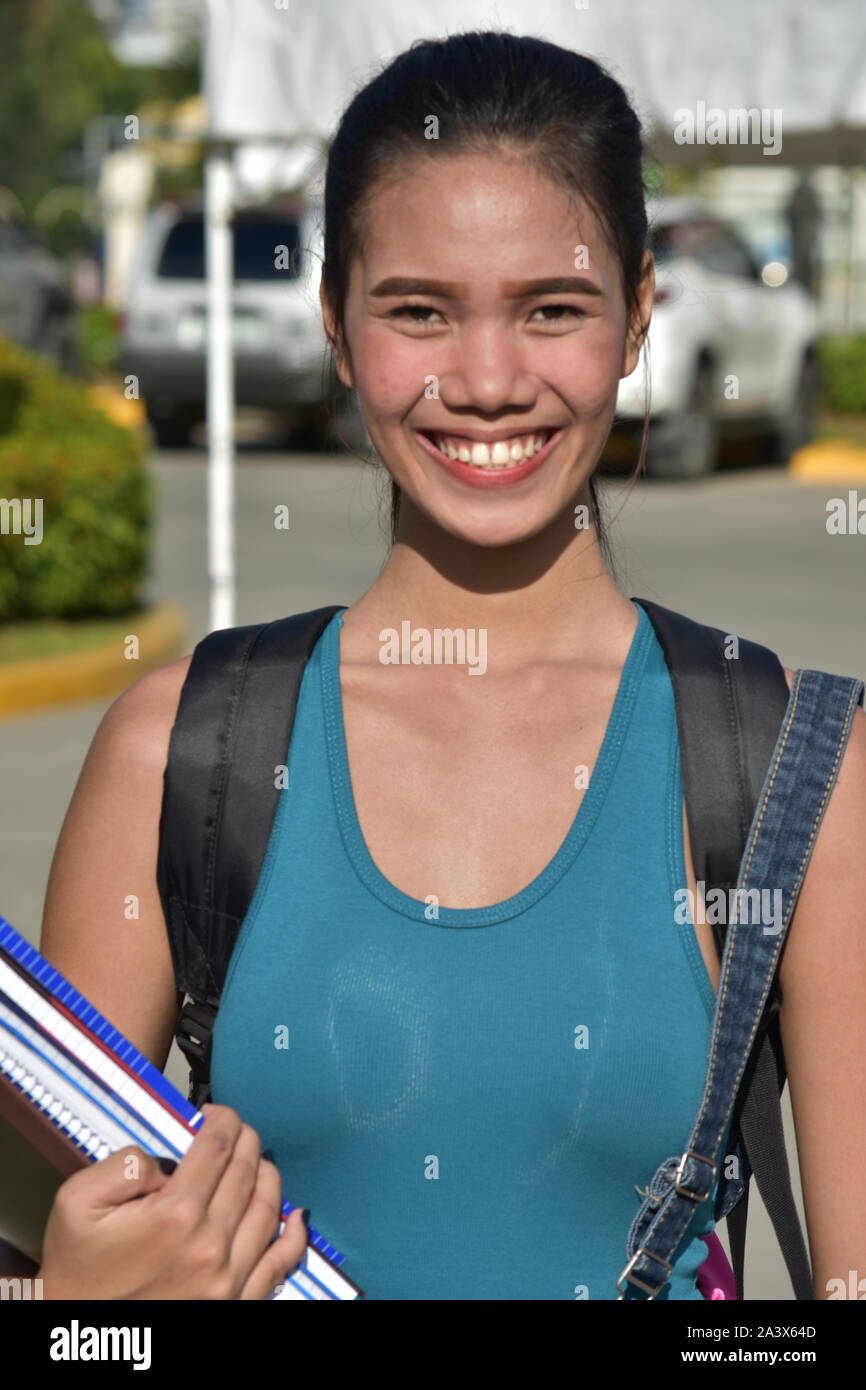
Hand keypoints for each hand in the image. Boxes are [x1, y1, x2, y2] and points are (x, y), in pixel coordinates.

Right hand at [37, 1103, 307, 1299]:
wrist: (80, 1333)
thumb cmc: (77, 1270)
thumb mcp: (77, 1202)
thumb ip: (124, 1164)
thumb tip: (167, 1158)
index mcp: (175, 1215)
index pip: (219, 1147)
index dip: (224, 1120)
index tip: (218, 1113)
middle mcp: (210, 1246)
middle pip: (247, 1173)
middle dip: (246, 1141)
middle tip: (237, 1130)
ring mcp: (228, 1279)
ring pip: (269, 1210)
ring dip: (268, 1176)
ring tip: (258, 1161)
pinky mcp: (236, 1303)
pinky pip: (280, 1264)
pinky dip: (293, 1236)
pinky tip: (296, 1217)